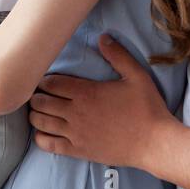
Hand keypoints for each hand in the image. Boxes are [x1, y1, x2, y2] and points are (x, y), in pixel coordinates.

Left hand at [28, 33, 171, 167]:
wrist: (154, 143)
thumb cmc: (147, 108)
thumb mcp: (136, 76)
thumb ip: (118, 55)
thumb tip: (102, 37)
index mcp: (86, 92)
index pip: (51, 83)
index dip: (43, 80)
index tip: (44, 80)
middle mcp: (75, 112)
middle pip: (41, 102)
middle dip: (36, 96)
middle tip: (39, 94)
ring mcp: (75, 133)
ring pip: (40, 122)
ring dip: (35, 115)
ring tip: (39, 111)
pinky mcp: (78, 150)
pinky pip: (48, 145)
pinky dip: (40, 138)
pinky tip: (43, 133)